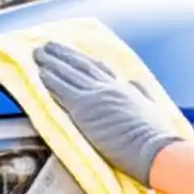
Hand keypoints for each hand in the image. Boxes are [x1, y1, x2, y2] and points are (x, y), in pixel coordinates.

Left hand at [33, 41, 182, 186]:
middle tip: (49, 45)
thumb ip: (141, 94)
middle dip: (64, 55)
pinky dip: (50, 80)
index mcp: (124, 88)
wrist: (152, 148)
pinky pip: (62, 89)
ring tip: (38, 54)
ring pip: (68, 73)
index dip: (84, 60)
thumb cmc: (155, 137)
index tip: (73, 54)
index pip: (99, 69)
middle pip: (81, 65)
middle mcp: (108, 87)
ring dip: (51, 62)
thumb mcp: (152, 108)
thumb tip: (132, 82)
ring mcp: (95, 95)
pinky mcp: (83, 108)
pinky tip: (40, 74)